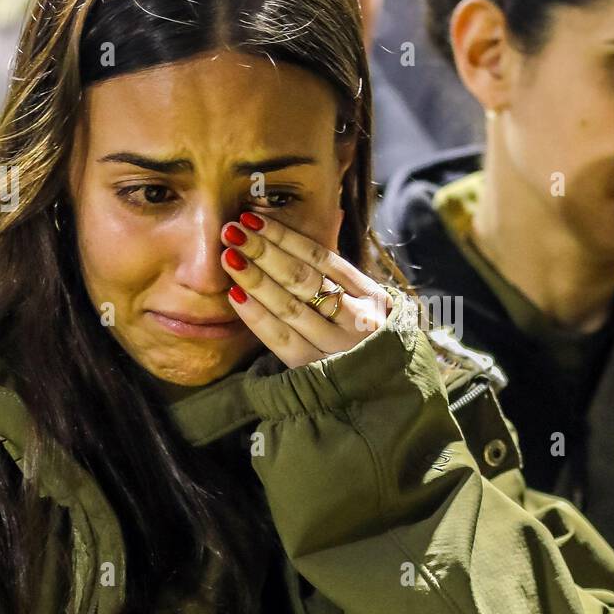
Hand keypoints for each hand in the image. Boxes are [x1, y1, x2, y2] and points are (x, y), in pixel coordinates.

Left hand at [220, 213, 391, 368]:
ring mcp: (337, 347)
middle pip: (304, 279)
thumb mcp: (366, 305)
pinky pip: (280, 339)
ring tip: (229, 257)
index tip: (254, 220)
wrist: (384, 394)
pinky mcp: (314, 370)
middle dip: (264, 251)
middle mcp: (358, 320)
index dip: (285, 237)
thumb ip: (336, 277)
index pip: (323, 258)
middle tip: (232, 231)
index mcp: (371, 296)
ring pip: (290, 307)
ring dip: (256, 278)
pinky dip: (256, 316)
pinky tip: (235, 295)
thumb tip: (288, 239)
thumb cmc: (366, 340)